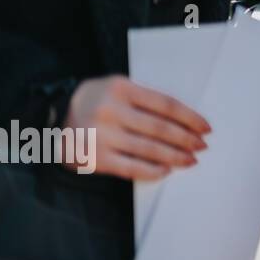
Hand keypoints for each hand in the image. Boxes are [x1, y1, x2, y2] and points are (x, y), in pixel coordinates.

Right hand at [63, 75, 209, 180]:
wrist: (54, 117)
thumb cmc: (96, 101)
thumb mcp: (118, 88)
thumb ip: (146, 100)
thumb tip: (185, 122)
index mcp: (121, 88)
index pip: (166, 105)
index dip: (190, 118)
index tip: (205, 127)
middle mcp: (111, 111)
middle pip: (160, 128)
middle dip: (186, 139)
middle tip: (202, 146)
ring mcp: (101, 136)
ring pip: (149, 149)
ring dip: (175, 156)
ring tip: (190, 160)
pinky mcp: (95, 158)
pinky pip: (131, 168)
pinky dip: (152, 171)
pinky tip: (166, 171)